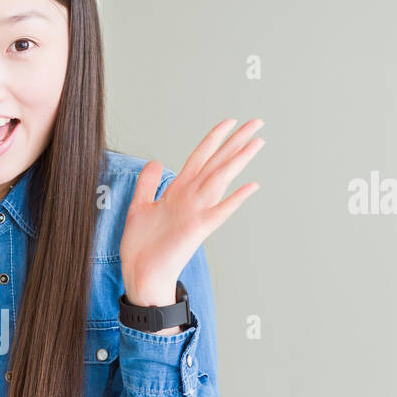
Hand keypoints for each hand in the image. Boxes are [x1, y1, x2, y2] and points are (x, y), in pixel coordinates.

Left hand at [120, 118, 264, 306]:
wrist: (141, 275)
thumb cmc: (142, 247)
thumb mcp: (139, 207)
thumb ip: (148, 184)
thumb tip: (156, 161)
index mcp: (178, 192)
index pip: (200, 158)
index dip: (213, 139)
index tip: (230, 121)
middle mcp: (190, 199)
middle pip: (217, 163)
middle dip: (236, 141)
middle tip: (258, 122)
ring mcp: (196, 213)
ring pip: (220, 179)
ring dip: (238, 160)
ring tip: (257, 142)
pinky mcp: (197, 230)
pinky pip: (220, 211)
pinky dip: (235, 199)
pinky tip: (251, 186)